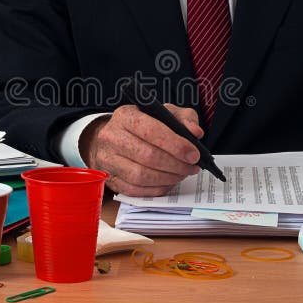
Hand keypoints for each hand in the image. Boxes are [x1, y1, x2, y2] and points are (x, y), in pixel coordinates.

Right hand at [80, 104, 203, 196]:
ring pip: (141, 175)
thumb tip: (195, 133)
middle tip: (191, 167)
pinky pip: (135, 189)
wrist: (115, 137)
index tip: (194, 154)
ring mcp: (107, 159)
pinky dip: (156, 188)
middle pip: (147, 156)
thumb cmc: (143, 125)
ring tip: (182, 174)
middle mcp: (111, 136)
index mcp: (125, 116)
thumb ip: (183, 118)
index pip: (151, 131)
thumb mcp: (165, 113)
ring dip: (167, 178)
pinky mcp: (109, 178)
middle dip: (175, 164)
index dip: (176, 145)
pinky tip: (168, 182)